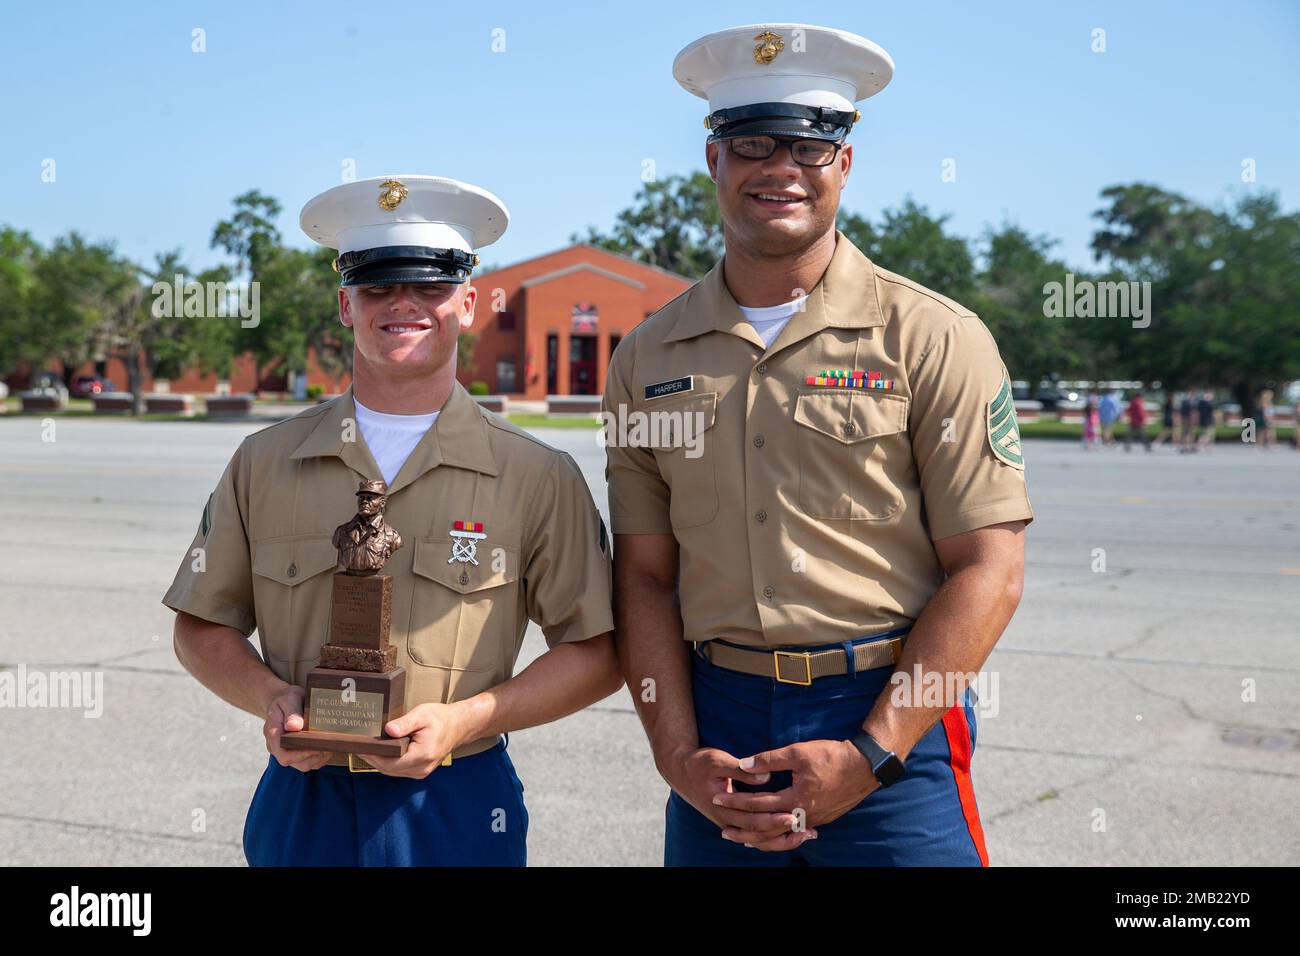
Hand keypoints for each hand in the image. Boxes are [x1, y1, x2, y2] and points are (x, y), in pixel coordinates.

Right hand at [264, 685, 328, 772]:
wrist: (283, 701)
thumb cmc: (286, 699)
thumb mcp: (289, 699)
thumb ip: (292, 712)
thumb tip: (294, 726)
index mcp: (273, 733)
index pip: (284, 754)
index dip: (300, 755)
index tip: (316, 747)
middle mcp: (276, 745)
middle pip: (293, 763)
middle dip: (312, 758)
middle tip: (328, 747)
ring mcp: (284, 750)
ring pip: (301, 764)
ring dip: (317, 760)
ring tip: (329, 748)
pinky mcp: (292, 751)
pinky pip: (305, 761)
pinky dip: (317, 758)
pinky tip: (326, 749)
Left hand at [357, 702, 467, 778]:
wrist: (460, 725)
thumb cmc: (441, 718)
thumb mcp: (422, 715)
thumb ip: (405, 723)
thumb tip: (388, 730)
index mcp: (422, 755)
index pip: (389, 763)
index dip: (373, 757)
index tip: (359, 747)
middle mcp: (421, 768)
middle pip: (388, 769)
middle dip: (372, 760)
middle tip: (357, 748)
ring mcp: (421, 771)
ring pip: (393, 771)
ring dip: (379, 762)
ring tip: (366, 750)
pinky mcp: (420, 770)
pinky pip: (399, 770)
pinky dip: (388, 763)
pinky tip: (380, 753)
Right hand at [661, 746, 805, 849]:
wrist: (681, 772)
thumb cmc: (700, 763)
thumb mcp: (717, 760)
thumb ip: (740, 769)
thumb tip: (764, 776)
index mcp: (723, 808)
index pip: (752, 820)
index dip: (773, 819)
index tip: (793, 814)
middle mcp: (727, 821)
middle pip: (759, 834)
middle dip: (784, 832)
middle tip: (807, 829)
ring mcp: (730, 823)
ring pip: (759, 839)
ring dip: (783, 839)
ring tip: (807, 835)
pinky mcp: (735, 821)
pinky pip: (756, 834)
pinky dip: (774, 836)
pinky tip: (792, 832)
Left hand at [714, 740, 878, 845]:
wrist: (866, 767)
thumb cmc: (832, 756)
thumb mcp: (799, 752)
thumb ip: (770, 759)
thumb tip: (744, 763)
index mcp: (795, 800)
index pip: (758, 804)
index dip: (736, 801)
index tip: (718, 798)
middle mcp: (804, 816)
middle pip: (767, 829)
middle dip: (744, 829)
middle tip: (723, 831)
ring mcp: (814, 820)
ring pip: (782, 835)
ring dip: (762, 837)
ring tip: (744, 840)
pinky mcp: (822, 819)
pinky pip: (795, 832)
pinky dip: (780, 835)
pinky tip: (774, 832)